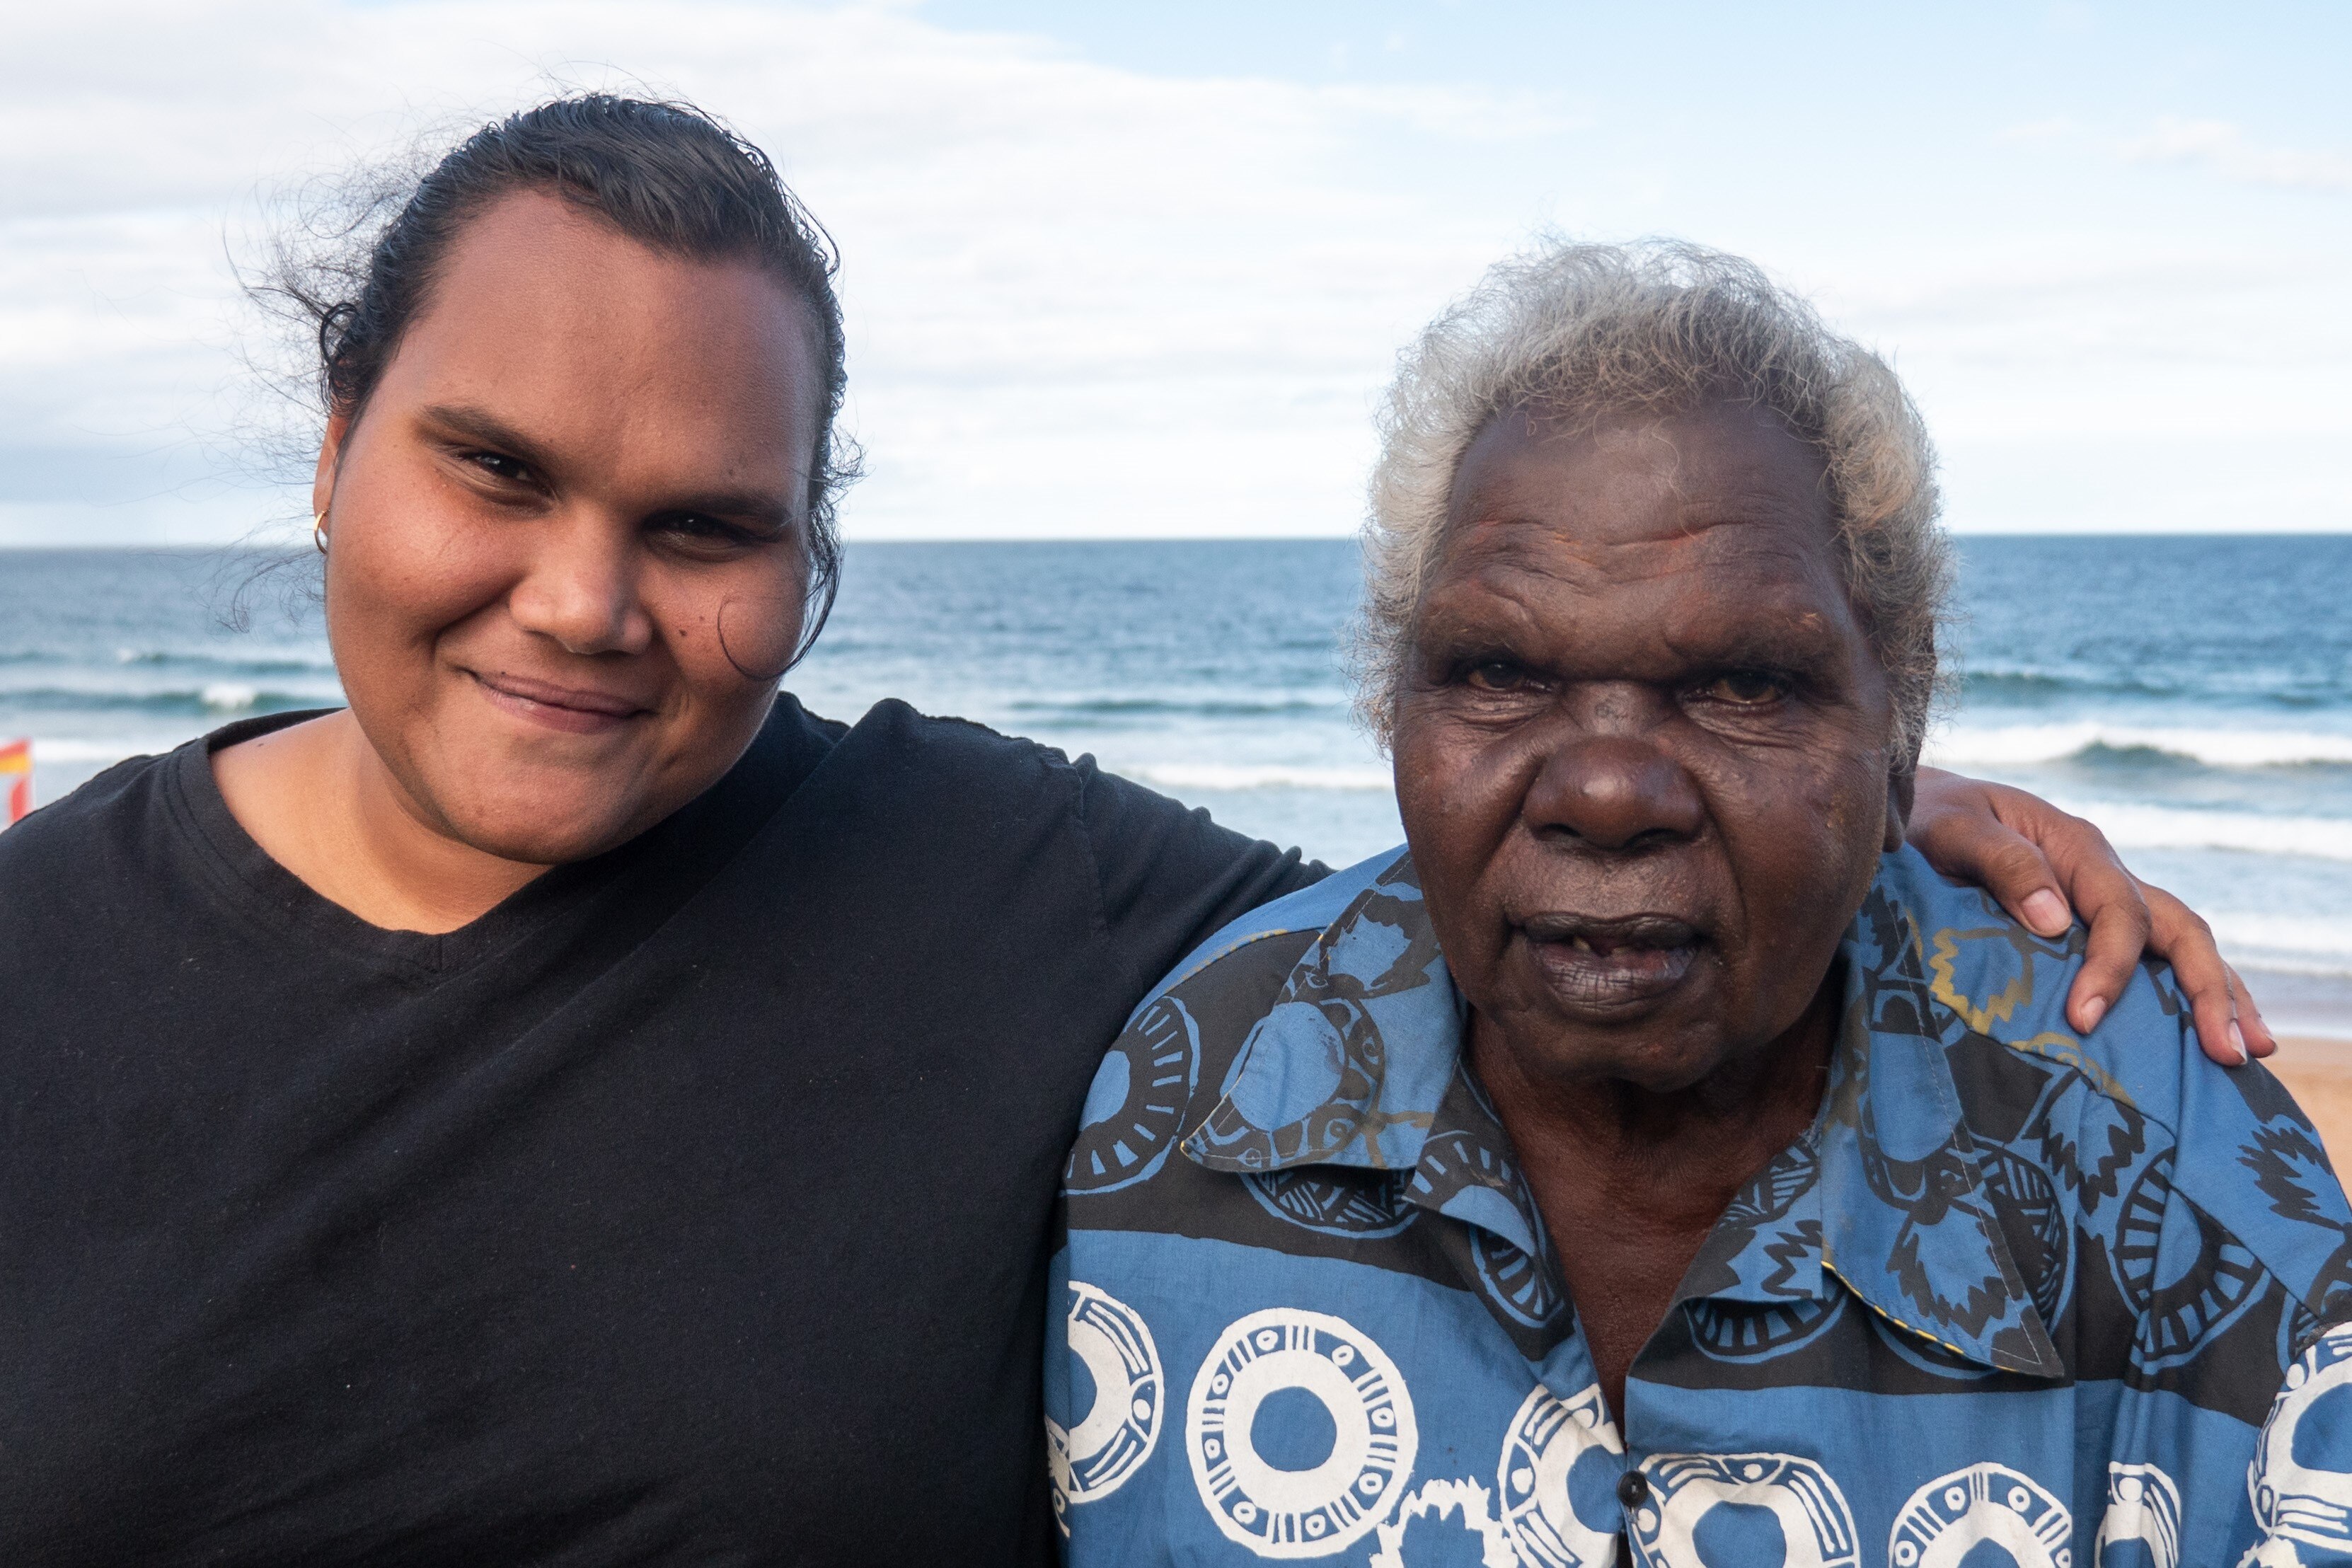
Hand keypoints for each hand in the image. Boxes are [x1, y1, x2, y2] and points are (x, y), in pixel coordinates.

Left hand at [1907, 767, 2270, 1066]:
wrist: (1924, 812)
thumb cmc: (1932, 820)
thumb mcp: (1953, 830)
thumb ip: (2000, 863)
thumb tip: (2055, 920)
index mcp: (2076, 847)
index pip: (2117, 912)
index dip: (2110, 967)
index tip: (2085, 1018)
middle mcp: (2105, 873)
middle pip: (2179, 928)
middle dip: (2208, 990)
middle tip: (2226, 1053)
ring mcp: (2108, 900)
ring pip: (2183, 944)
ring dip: (2221, 995)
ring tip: (2249, 1054)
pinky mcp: (2097, 926)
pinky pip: (2157, 957)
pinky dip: (2190, 993)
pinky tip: (2208, 1037)